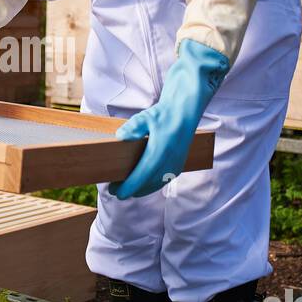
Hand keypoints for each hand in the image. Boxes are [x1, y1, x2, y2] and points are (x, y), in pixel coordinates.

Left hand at [109, 38, 227, 198]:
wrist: (187, 108)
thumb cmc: (165, 111)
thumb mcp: (146, 116)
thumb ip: (133, 127)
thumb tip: (119, 137)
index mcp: (161, 151)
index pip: (142, 176)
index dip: (128, 187)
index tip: (115, 192)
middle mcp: (170, 161)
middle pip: (147, 184)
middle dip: (130, 190)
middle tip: (114, 190)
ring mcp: (176, 163)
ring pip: (156, 184)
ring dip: (141, 189)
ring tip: (126, 189)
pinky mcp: (179, 163)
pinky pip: (163, 180)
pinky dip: (151, 185)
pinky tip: (143, 184)